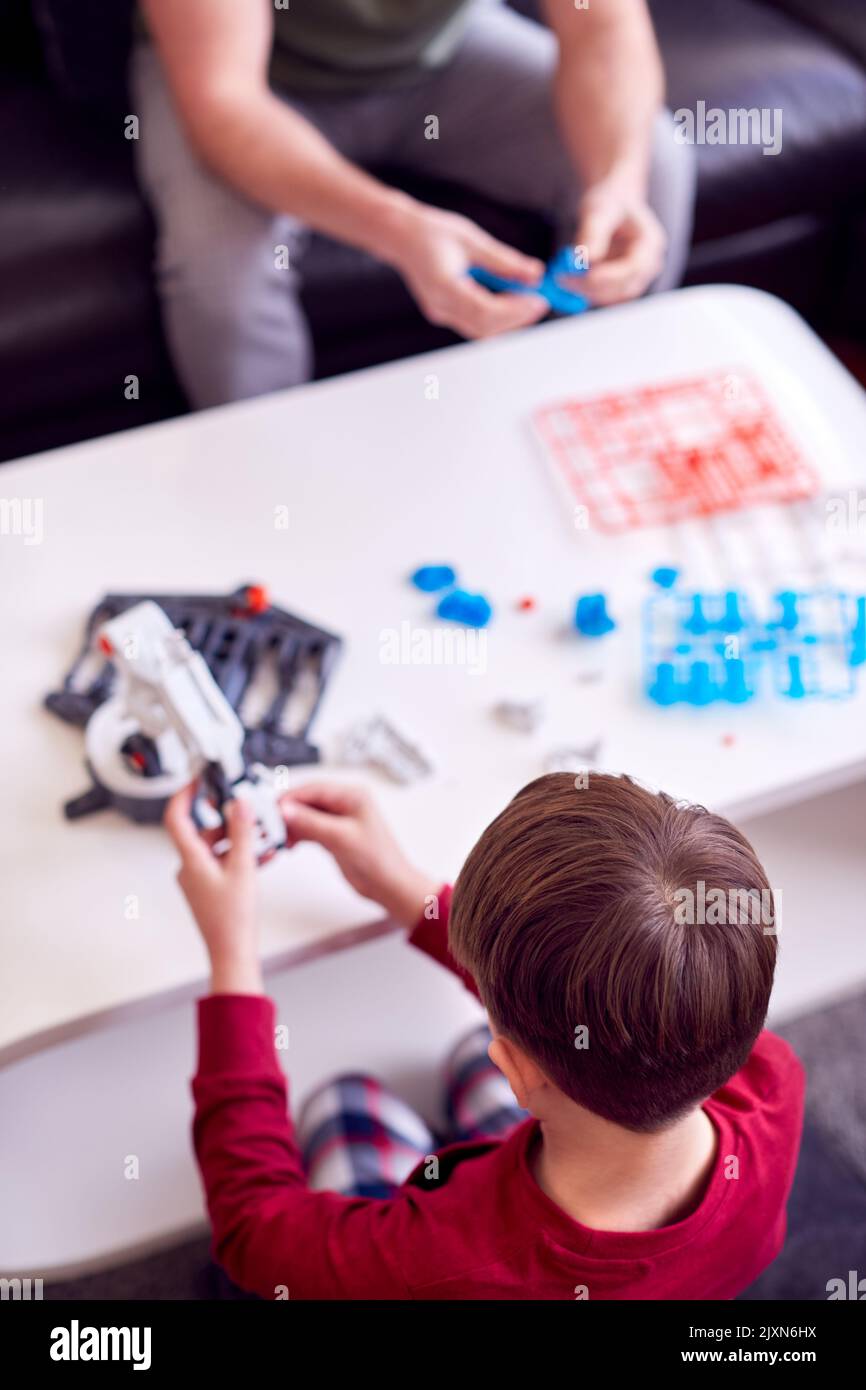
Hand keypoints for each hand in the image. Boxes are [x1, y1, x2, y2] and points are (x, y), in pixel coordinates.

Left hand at [164, 785, 262, 994]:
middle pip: (204, 830)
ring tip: (263, 838)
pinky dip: (240, 855)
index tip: (199, 779)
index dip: (185, 794)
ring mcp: (199, 879)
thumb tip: (238, 804)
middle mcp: (190, 868)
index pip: (177, 817)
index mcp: (191, 861)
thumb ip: (242, 832)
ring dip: (238, 839)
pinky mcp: (210, 888)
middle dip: (227, 819)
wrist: (232, 952)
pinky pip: (223, 862)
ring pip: (216, 847)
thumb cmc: (233, 920)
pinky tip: (262, 857)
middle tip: (247, 809)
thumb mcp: (243, 868)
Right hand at [280, 781, 439, 928]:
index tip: (273, 809)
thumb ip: (311, 823)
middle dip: (288, 813)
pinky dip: (298, 835)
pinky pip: (309, 829)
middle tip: (271, 825)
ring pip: (305, 816)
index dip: (291, 798)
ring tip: (281, 839)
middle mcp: (344, 804)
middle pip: (307, 801)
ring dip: (291, 826)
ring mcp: (338, 820)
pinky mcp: (333, 835)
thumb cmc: (378, 859)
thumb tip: (285, 809)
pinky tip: (290, 845)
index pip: (313, 789)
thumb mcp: (341, 838)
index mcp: (352, 795)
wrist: (389, 885)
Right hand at [387, 202, 548, 339]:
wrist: (401, 237)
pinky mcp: (445, 313)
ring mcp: (441, 313)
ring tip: (531, 299)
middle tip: (542, 301)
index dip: (515, 310)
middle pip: (485, 327)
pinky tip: (512, 300)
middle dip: (517, 318)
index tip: (539, 299)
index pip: (485, 311)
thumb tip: (536, 275)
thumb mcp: (472, 239)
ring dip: (510, 320)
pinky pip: (476, 323)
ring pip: (482, 330)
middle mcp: (440, 307)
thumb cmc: (431, 232)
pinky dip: (498, 316)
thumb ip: (504, 261)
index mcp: (443, 287)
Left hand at [574, 182, 666, 305]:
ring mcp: (637, 277)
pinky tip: (570, 280)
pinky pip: (606, 296)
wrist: (614, 205)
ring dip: (588, 292)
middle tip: (563, 279)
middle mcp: (649, 264)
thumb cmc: (609, 203)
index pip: (634, 267)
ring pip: (614, 296)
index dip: (610, 276)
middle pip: (625, 286)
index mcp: (651, 242)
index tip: (583, 275)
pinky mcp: (623, 285)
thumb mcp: (600, 210)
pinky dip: (587, 292)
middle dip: (593, 286)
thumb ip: (593, 233)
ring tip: (563, 277)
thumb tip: (584, 259)